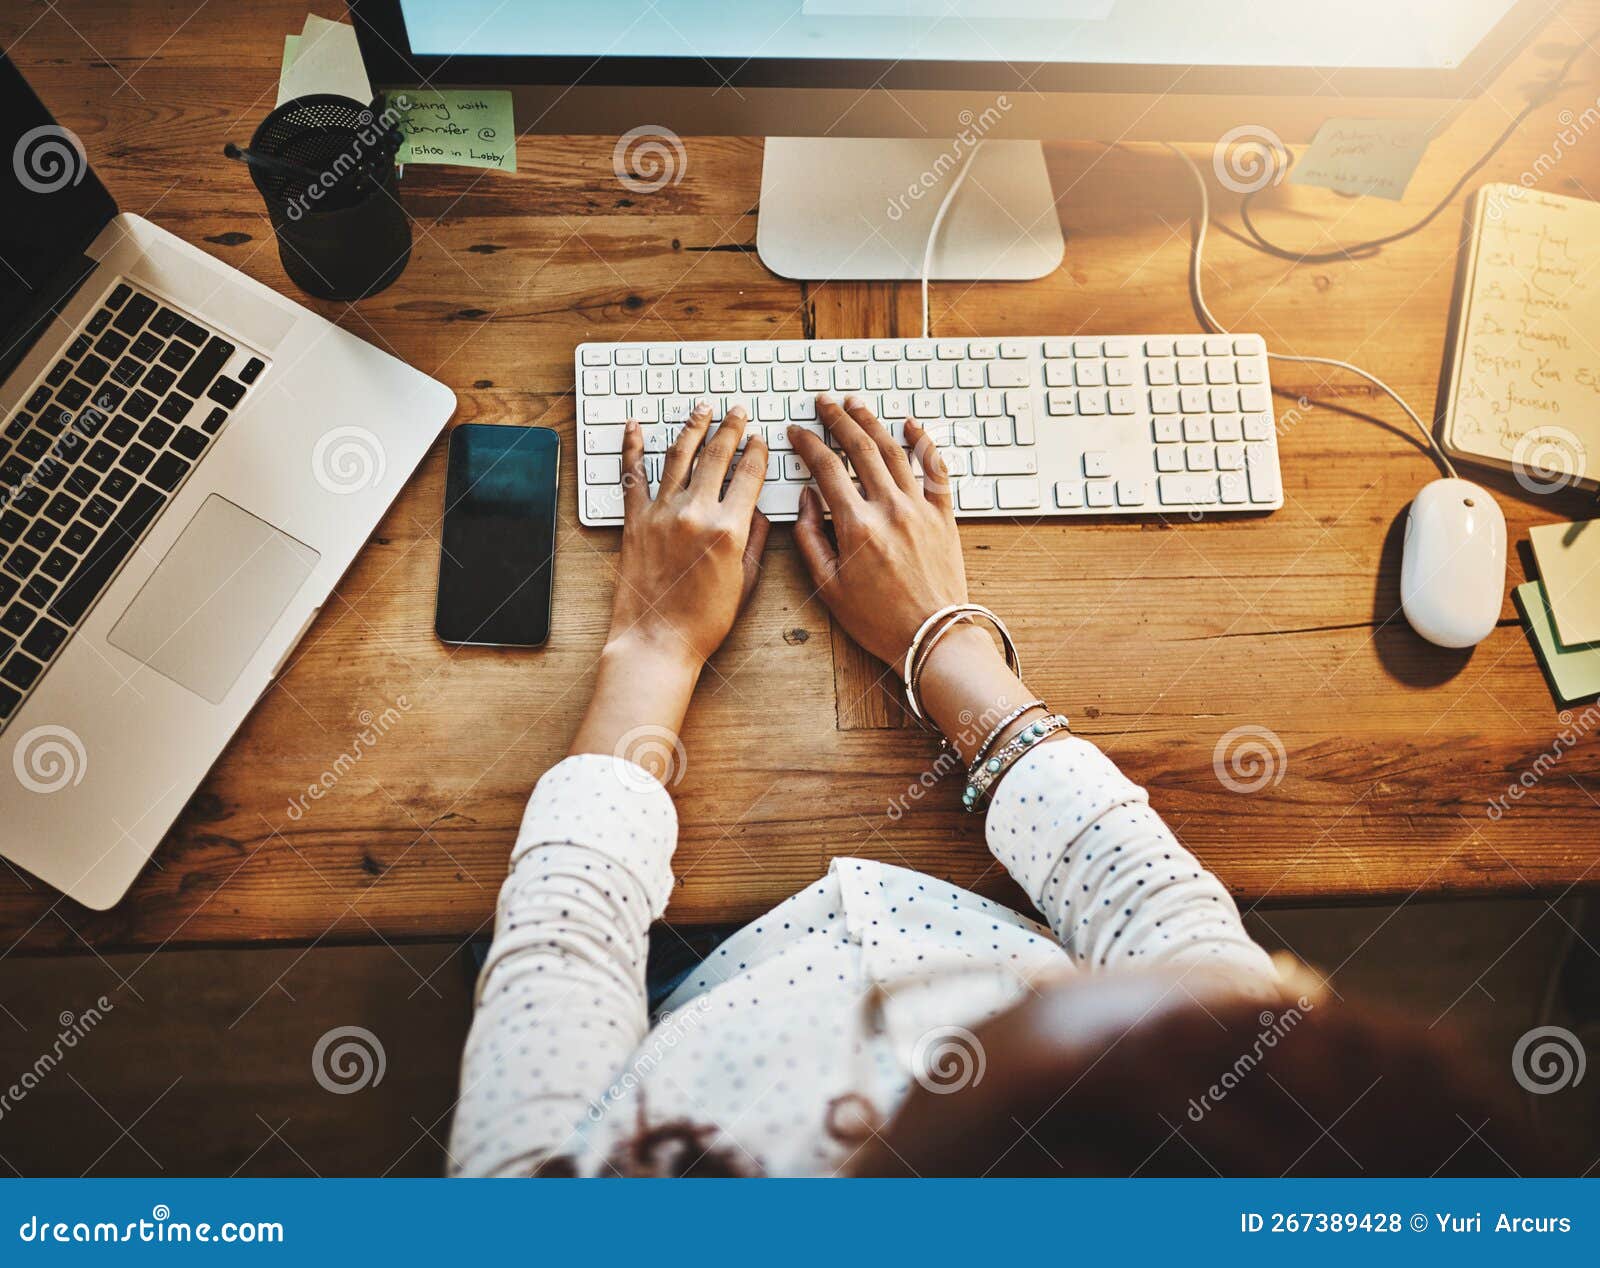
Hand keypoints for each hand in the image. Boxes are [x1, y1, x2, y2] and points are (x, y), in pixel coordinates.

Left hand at [606, 403, 770, 668]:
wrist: (656, 641)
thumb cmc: (703, 622)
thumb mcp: (745, 581)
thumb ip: (754, 539)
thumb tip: (756, 509)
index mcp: (728, 529)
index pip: (749, 475)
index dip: (757, 452)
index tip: (760, 438)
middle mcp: (694, 513)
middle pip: (716, 456)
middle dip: (729, 428)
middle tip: (736, 411)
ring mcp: (661, 514)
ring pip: (679, 456)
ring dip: (692, 427)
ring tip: (701, 409)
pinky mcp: (634, 522)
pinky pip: (633, 476)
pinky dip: (633, 448)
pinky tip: (635, 428)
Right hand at [789, 395, 965, 672]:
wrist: (932, 637)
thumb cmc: (878, 620)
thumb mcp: (829, 586)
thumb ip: (811, 539)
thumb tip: (807, 500)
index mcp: (857, 526)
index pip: (826, 468)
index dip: (808, 444)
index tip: (797, 432)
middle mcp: (890, 509)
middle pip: (860, 448)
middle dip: (838, 419)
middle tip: (824, 403)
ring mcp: (920, 509)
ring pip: (894, 450)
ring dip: (873, 422)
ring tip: (857, 405)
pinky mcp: (943, 516)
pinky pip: (935, 469)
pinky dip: (923, 442)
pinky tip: (911, 426)